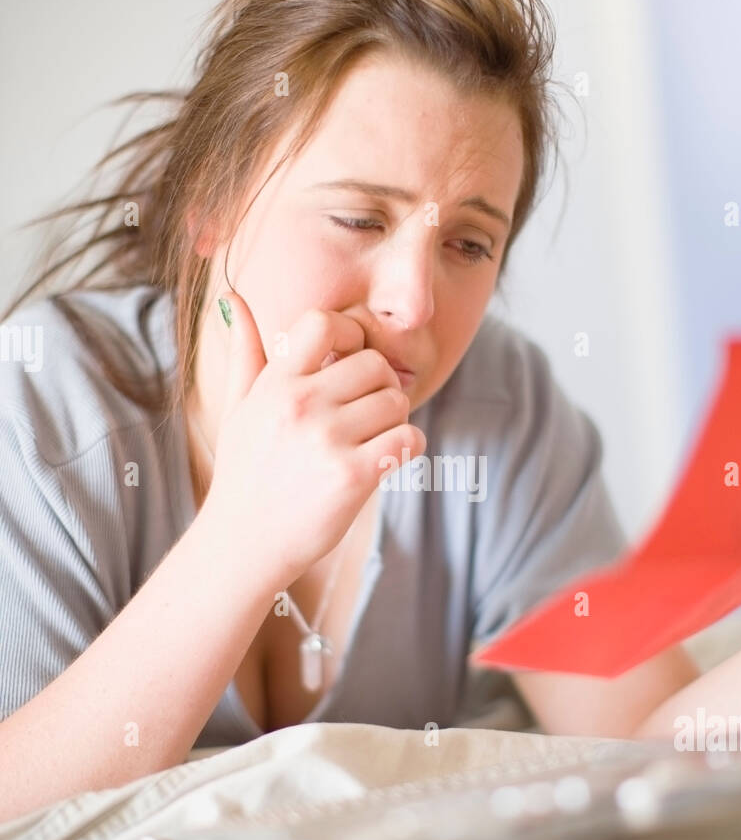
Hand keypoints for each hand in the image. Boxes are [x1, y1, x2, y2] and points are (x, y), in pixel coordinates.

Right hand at [197, 291, 425, 589]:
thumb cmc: (244, 474)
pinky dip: (408, 448)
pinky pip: (409, 439)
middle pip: (374, 364)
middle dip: (380, 387)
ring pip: (396, 402)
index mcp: (274, 384)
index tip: (351, 360)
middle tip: (368, 413)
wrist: (244, 543)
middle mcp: (300, 406)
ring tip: (373, 439)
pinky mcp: (353, 476)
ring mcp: (327, 441)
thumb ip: (245, 353)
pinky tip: (388, 459)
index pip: (323, 324)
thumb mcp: (237, 408)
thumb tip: (233, 297)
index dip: (350, 333)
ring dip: (395, 419)